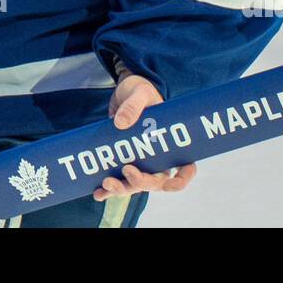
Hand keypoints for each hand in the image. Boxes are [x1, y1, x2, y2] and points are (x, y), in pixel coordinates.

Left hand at [93, 72, 197, 201]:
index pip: (184, 168)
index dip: (180, 180)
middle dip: (142, 182)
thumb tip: (121, 123)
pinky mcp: (121, 161)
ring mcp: (139, 162)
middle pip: (155, 182)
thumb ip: (133, 105)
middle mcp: (156, 158)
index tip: (169, 183)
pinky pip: (117, 180)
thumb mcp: (139, 92)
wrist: (123, 92)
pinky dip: (107, 190)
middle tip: (126, 169)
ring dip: (122, 189)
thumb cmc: (140, 91)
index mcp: (170, 143)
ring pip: (134, 185)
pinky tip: (97, 192)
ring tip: (106, 182)